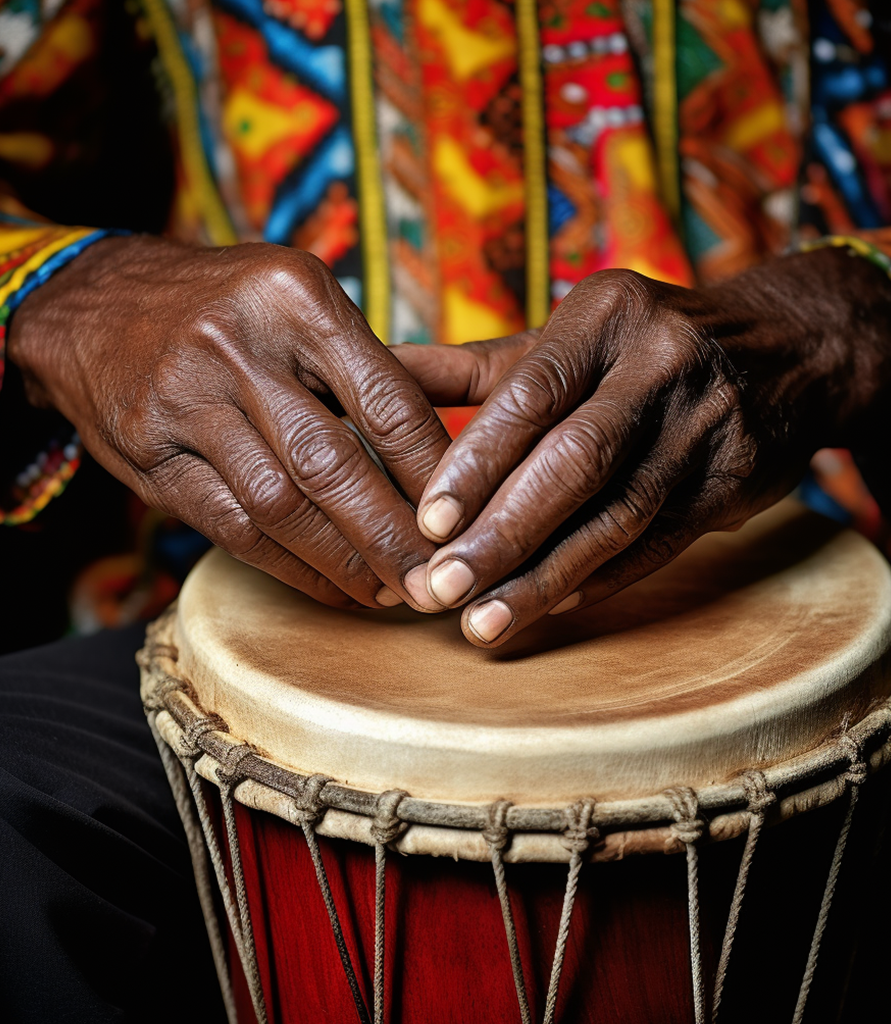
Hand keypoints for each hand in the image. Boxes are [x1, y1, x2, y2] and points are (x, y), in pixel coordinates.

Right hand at [9, 236, 450, 609]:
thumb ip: (366, 366)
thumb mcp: (298, 300)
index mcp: (295, 298)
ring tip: (391, 592)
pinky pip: (232, 528)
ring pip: (280, 506)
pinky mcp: (151, 457)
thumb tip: (450, 458)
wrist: (91, 305)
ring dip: (343, 562)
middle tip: (437, 581)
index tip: (465, 518)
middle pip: (331, 463)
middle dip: (392, 535)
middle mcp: (237, 347)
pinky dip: (292, 569)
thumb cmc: (228, 307)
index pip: (385, 399)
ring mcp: (186, 403)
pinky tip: (335, 589)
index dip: (431, 471)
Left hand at [393, 249, 890, 645]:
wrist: (786, 354)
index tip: (427, 524)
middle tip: (442, 589)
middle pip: (576, 461)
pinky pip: (657, 542)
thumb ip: (474, 367)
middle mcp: (662, 362)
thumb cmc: (644, 347)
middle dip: (505, 533)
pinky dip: (600, 579)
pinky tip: (551, 606)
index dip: (478, 462)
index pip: (532, 393)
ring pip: (618, 515)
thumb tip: (377, 378)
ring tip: (485, 623)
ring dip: (548, 576)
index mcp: (607, 313)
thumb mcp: (569, 336)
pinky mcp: (734, 481)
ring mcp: (706, 425)